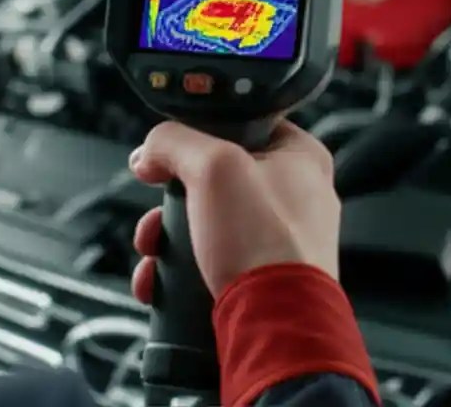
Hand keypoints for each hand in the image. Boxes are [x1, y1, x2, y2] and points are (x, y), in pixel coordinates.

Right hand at [128, 120, 340, 303]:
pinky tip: (156, 281)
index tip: (165, 154)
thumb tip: (150, 150)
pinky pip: (212, 264)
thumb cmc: (263, 242)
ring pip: (207, 225)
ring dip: (168, 239)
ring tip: (151, 253)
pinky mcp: (264, 278)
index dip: (197, 136)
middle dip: (171, 202)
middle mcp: (296, 197)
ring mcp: (281, 241)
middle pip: (216, 181)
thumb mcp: (213, 166)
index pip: (242, 126)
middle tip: (155, 214)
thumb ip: (175, 142)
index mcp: (300, 158)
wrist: (276, 323)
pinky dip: (179, 272)